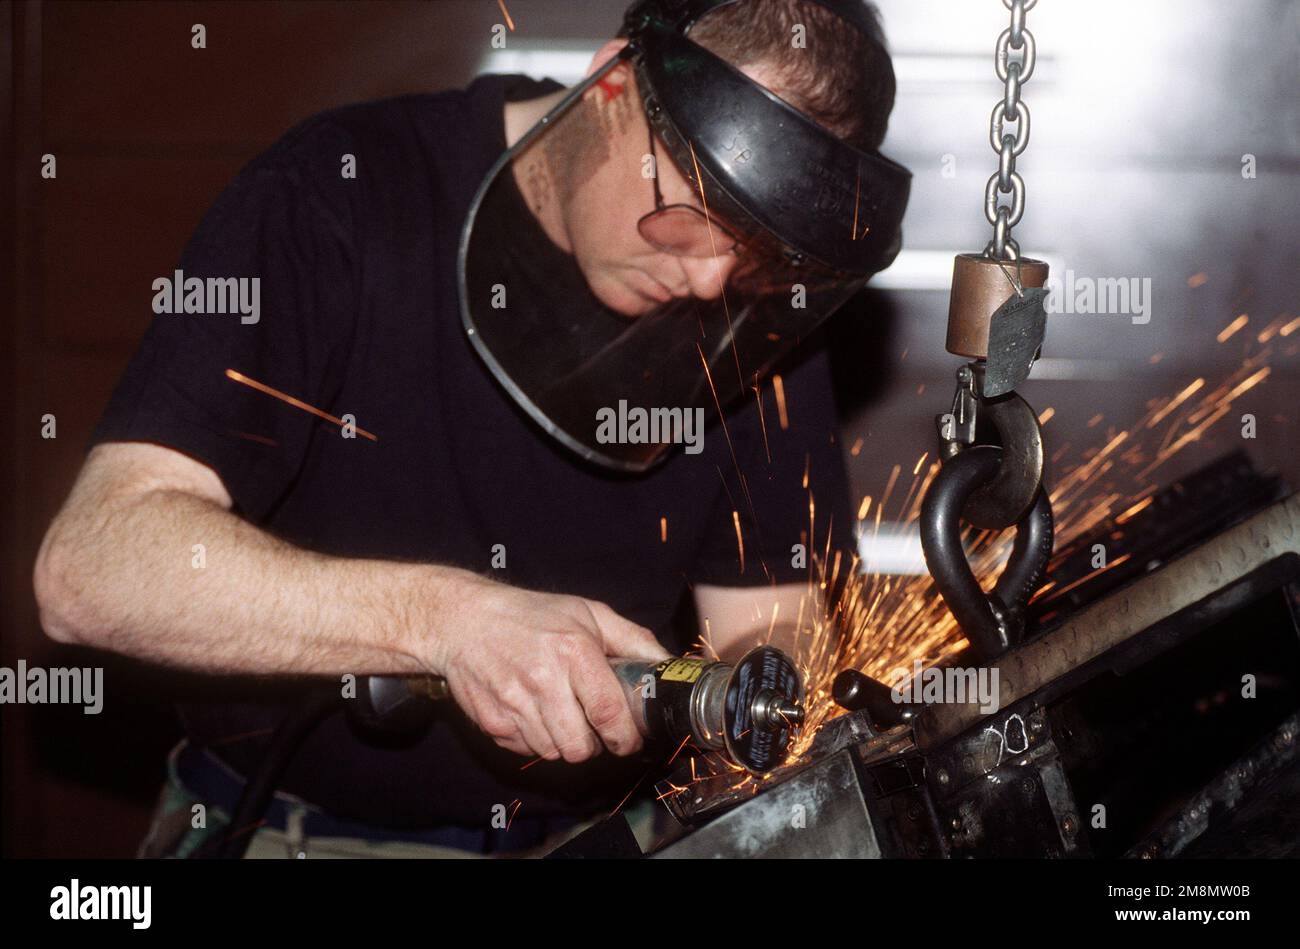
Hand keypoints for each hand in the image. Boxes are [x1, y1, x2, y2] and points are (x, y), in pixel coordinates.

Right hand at [430, 574, 669, 762]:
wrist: (463, 620)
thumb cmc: (531, 615)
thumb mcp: (588, 613)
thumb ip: (632, 639)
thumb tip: (668, 664)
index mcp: (573, 651)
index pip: (609, 713)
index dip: (626, 736)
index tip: (630, 739)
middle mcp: (543, 680)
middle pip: (581, 746)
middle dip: (595, 745)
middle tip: (595, 729)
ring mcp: (513, 704)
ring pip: (554, 753)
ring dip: (565, 743)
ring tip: (564, 717)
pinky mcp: (492, 721)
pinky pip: (526, 751)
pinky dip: (537, 741)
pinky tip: (536, 715)